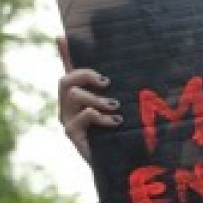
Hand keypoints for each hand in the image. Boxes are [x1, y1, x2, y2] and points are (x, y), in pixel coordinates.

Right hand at [56, 37, 120, 164]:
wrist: (120, 167)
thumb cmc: (125, 135)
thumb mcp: (126, 109)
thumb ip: (125, 93)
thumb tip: (140, 69)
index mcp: (81, 97)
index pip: (69, 70)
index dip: (64, 54)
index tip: (62, 36)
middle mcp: (69, 106)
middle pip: (66, 79)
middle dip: (86, 75)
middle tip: (107, 82)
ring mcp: (68, 119)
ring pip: (73, 95)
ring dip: (97, 99)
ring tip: (116, 108)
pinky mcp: (71, 133)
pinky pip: (83, 115)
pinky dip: (100, 116)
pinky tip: (116, 122)